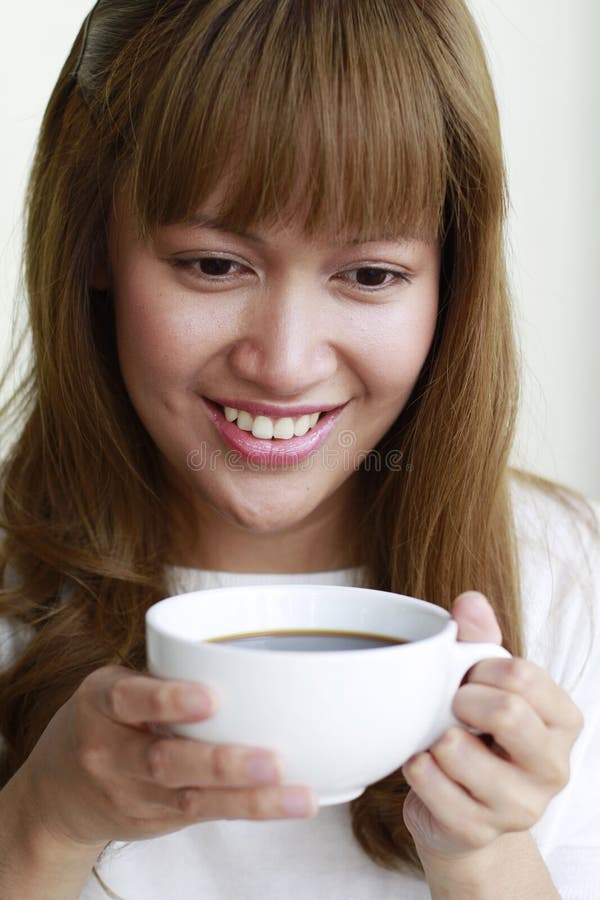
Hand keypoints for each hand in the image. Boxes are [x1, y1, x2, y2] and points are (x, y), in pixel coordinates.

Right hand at [15, 665, 316, 848]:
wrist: (55, 792)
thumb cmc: (105, 720)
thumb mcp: (115, 687)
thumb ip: (164, 676)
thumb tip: (251, 656)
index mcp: (100, 702)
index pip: (129, 698)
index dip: (168, 699)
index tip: (211, 698)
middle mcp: (108, 752)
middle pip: (163, 761)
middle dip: (221, 763)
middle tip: (272, 760)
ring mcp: (129, 794)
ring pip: (191, 799)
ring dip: (250, 798)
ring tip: (298, 794)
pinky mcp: (152, 822)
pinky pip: (203, 815)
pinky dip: (247, 808)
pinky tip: (288, 801)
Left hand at [401, 591, 582, 860]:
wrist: (459, 808)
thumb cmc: (476, 731)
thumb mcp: (484, 680)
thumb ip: (480, 638)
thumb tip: (470, 601)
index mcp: (562, 720)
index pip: (523, 675)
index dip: (482, 669)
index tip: (471, 679)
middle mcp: (553, 767)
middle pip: (507, 712)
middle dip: (462, 700)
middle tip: (453, 707)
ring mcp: (520, 807)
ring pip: (459, 751)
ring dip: (435, 737)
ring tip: (439, 740)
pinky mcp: (479, 832)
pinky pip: (430, 784)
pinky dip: (416, 767)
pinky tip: (424, 765)